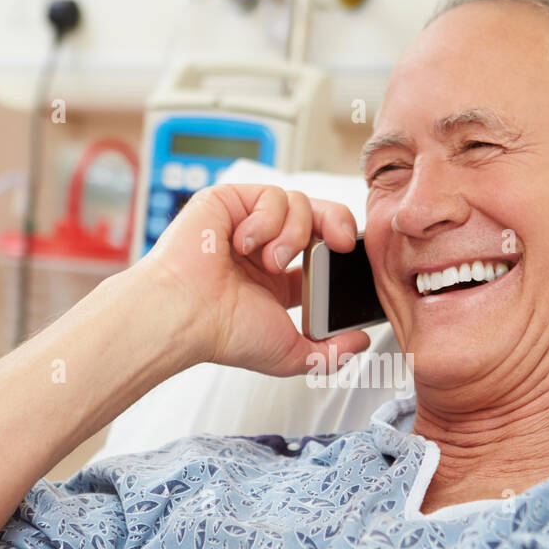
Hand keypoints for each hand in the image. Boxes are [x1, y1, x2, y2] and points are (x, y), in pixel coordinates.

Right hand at [138, 184, 372, 376]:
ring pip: (299, 203)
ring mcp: (246, 224)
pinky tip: (245, 243)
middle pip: (318, 218)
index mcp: (277, 281)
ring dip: (293, 234)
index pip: (321, 253)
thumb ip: (331, 354)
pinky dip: (267, 220)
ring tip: (269, 260)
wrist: (188, 315)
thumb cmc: (225, 333)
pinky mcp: (229, 202)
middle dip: (337, 225)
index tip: (350, 260)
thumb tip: (360, 341)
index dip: (339, 251)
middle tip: (340, 243)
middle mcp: (263, 249)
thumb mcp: (291, 353)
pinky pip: (272, 195)